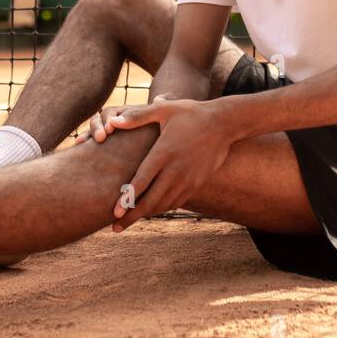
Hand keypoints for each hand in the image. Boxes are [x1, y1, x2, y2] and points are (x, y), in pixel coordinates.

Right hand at [75, 100, 159, 143]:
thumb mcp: (161, 115)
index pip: (111, 113)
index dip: (110, 119)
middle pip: (98, 121)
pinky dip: (83, 147)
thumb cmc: (164, 125)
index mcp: (125, 114)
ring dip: (87, 136)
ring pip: (93, 132)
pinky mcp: (107, 150)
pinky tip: (76, 151)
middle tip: (101, 138)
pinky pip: (91, 147)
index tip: (111, 127)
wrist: (162, 143)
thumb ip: (161, 106)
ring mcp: (110, 136)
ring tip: (81, 144)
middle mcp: (114, 123)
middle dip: (96, 127)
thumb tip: (159, 98)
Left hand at [107, 97, 234, 231]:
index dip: (127, 200)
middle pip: (151, 201)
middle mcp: (176, 170)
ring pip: (164, 205)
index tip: (114, 213)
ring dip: (146, 214)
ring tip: (129, 220)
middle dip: (132, 216)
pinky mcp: (197, 183)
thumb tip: (112, 122)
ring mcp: (188, 179)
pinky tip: (152, 209)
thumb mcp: (163, 109)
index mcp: (164, 153)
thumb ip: (137, 117)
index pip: (141, 182)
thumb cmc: (191, 113)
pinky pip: (176, 202)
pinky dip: (162, 208)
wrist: (224, 123)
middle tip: (115, 228)